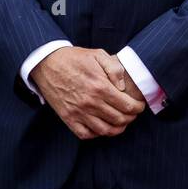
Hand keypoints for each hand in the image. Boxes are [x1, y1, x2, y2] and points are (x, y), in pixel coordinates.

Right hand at [30, 46, 145, 139]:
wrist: (47, 63)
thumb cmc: (74, 58)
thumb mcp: (98, 54)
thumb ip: (114, 69)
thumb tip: (123, 86)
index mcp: (100, 86)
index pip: (126, 105)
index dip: (137, 108)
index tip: (140, 106)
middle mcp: (90, 102)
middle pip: (118, 119)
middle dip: (130, 118)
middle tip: (133, 114)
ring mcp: (78, 112)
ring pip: (104, 130)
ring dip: (117, 129)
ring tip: (122, 123)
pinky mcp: (68, 118)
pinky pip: (86, 134)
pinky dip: (97, 134)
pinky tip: (103, 127)